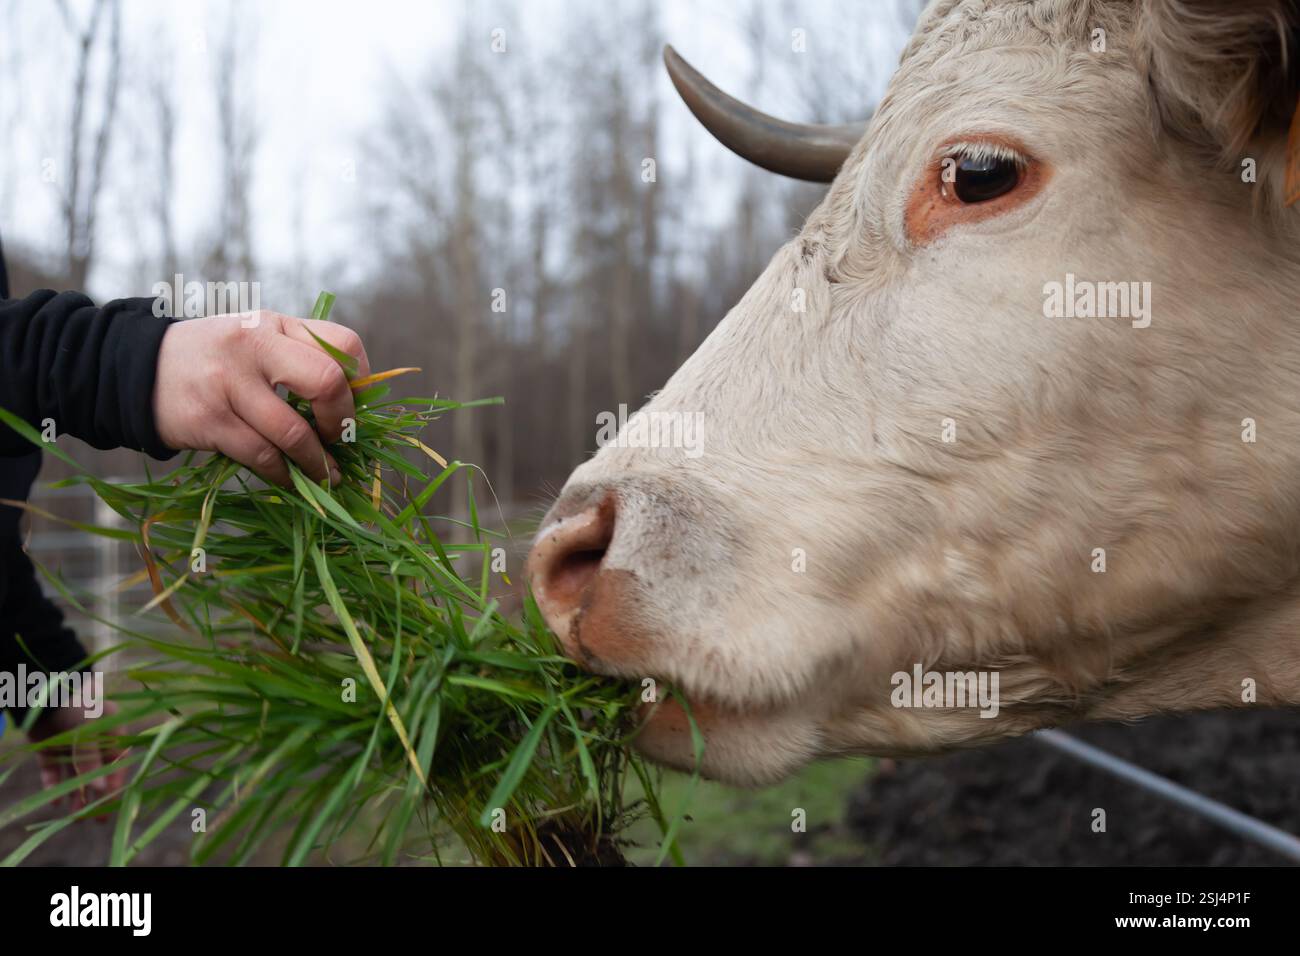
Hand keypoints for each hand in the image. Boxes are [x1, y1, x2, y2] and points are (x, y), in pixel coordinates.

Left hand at [28, 701, 126, 815]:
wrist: (42, 693)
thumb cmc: (75, 709)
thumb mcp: (88, 734)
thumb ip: (92, 761)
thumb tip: (101, 791)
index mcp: (111, 733)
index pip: (118, 763)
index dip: (115, 783)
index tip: (111, 802)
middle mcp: (93, 741)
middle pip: (97, 773)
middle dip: (96, 796)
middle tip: (96, 819)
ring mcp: (70, 745)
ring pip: (75, 775)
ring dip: (75, 795)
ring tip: (73, 816)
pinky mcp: (49, 748)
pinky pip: (53, 770)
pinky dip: (54, 784)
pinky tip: (54, 801)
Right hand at [153, 311, 370, 485]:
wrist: (135, 368)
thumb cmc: (215, 359)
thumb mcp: (257, 338)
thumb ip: (301, 356)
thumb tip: (356, 403)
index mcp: (275, 324)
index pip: (342, 344)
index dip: (361, 380)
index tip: (358, 406)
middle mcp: (254, 346)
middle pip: (326, 383)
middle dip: (343, 421)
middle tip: (342, 440)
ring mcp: (229, 383)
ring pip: (294, 433)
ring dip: (318, 463)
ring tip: (328, 475)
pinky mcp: (209, 420)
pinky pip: (262, 456)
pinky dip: (284, 474)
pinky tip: (292, 480)